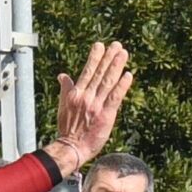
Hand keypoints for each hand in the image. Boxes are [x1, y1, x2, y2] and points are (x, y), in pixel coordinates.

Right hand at [40, 41, 133, 172]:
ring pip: (108, 82)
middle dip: (108, 57)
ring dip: (116, 66)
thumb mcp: (63, 105)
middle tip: (117, 44)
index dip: (94, 57)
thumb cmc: (68, 127)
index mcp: (75, 93)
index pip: (87, 71)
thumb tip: (63, 75)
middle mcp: (85, 96)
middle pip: (99, 73)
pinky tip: (128, 75)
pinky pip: (115, 97)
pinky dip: (122, 85)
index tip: (100, 45)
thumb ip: (66, 89)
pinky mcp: (106, 114)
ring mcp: (96, 105)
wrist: (71, 147)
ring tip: (123, 53)